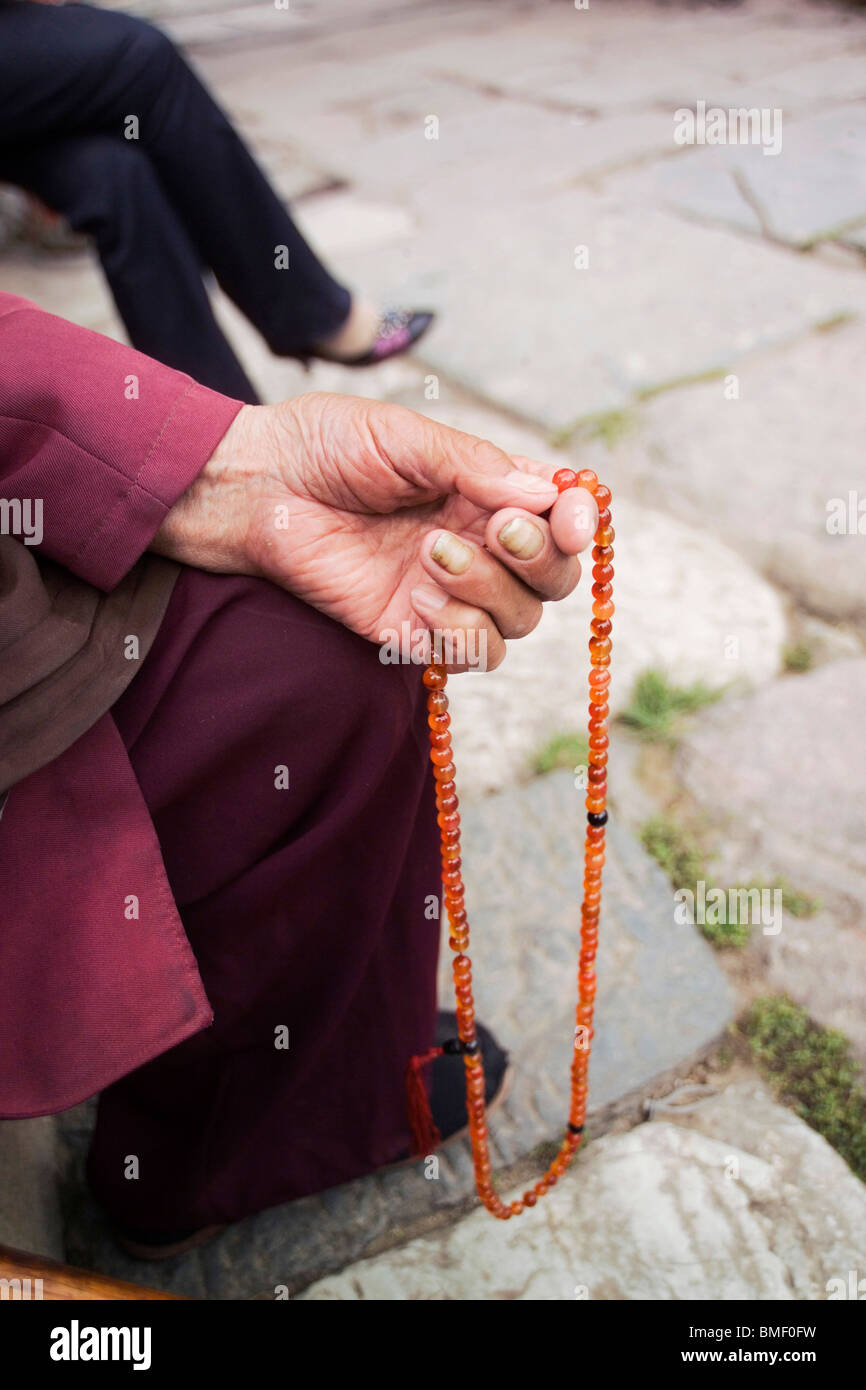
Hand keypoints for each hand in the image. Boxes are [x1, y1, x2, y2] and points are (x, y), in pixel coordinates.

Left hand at [153, 392, 596, 669]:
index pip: (563, 515)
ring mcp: (449, 592)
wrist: (258, 490)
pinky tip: (420, 597)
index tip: (570, 517)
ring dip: (491, 590)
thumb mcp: (406, 437)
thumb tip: (542, 498)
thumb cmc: (326, 447)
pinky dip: (462, 632)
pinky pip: (475, 654)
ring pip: (521, 619)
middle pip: (555, 576)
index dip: (580, 520)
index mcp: (485, 491)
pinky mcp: (414, 632)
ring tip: (430, 555)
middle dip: (538, 557)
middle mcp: (478, 544)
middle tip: (492, 529)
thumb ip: (476, 466)